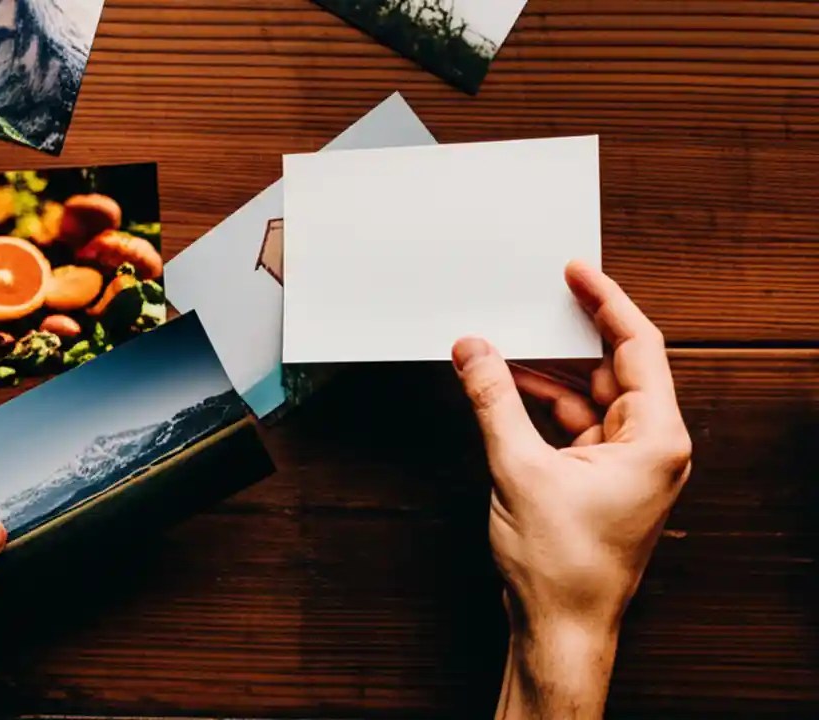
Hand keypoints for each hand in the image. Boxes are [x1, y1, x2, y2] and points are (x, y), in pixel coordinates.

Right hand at [451, 261, 691, 718]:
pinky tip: (505, 391)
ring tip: (501, 351)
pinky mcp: (601, 480)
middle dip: (565, 339)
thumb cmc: (563, 567)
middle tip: (531, 304)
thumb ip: (492, 402)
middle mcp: (650, 447)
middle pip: (612, 369)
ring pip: (588, 398)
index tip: (577, 272)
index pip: (636, 347)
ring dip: (545, 376)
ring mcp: (627, 465)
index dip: (605, 302)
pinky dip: (541, 407)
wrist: (561, 628)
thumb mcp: (518, 469)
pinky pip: (574, 426)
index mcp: (655, 438)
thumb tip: (474, 352)